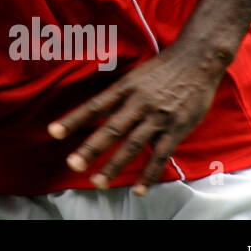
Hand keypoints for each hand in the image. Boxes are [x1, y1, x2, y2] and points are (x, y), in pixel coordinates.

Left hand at [47, 41, 228, 194]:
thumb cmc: (163, 68)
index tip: (53, 132)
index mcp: (124, 88)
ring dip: (114, 165)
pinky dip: (149, 173)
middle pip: (110, 129)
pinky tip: (139, 190)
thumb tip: (98, 112)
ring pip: (132, 145)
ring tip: (98, 182)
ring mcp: (157, 117)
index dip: (73, 119)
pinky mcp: (176, 128)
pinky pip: (160, 155)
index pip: (93, 106)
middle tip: (72, 164)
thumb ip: (119, 95)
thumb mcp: (135, 76)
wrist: (197, 60)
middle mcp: (138, 103)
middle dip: (91, 148)